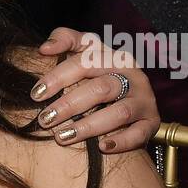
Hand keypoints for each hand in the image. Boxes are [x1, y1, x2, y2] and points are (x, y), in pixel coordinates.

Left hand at [30, 28, 159, 152]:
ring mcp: (144, 99)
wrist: (132, 96)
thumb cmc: (99, 73)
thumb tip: (44, 48)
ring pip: (119, 112)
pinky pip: (139, 132)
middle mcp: (132, 76)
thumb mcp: (86, 50)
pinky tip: (102, 147)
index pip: (85, 61)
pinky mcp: (151, 121)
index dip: (58, 76)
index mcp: (114, 57)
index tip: (36, 94)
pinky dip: (122, 141)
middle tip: (45, 119)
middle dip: (69, 105)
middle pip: (100, 88)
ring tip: (62, 137)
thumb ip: (66, 40)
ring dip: (89, 126)